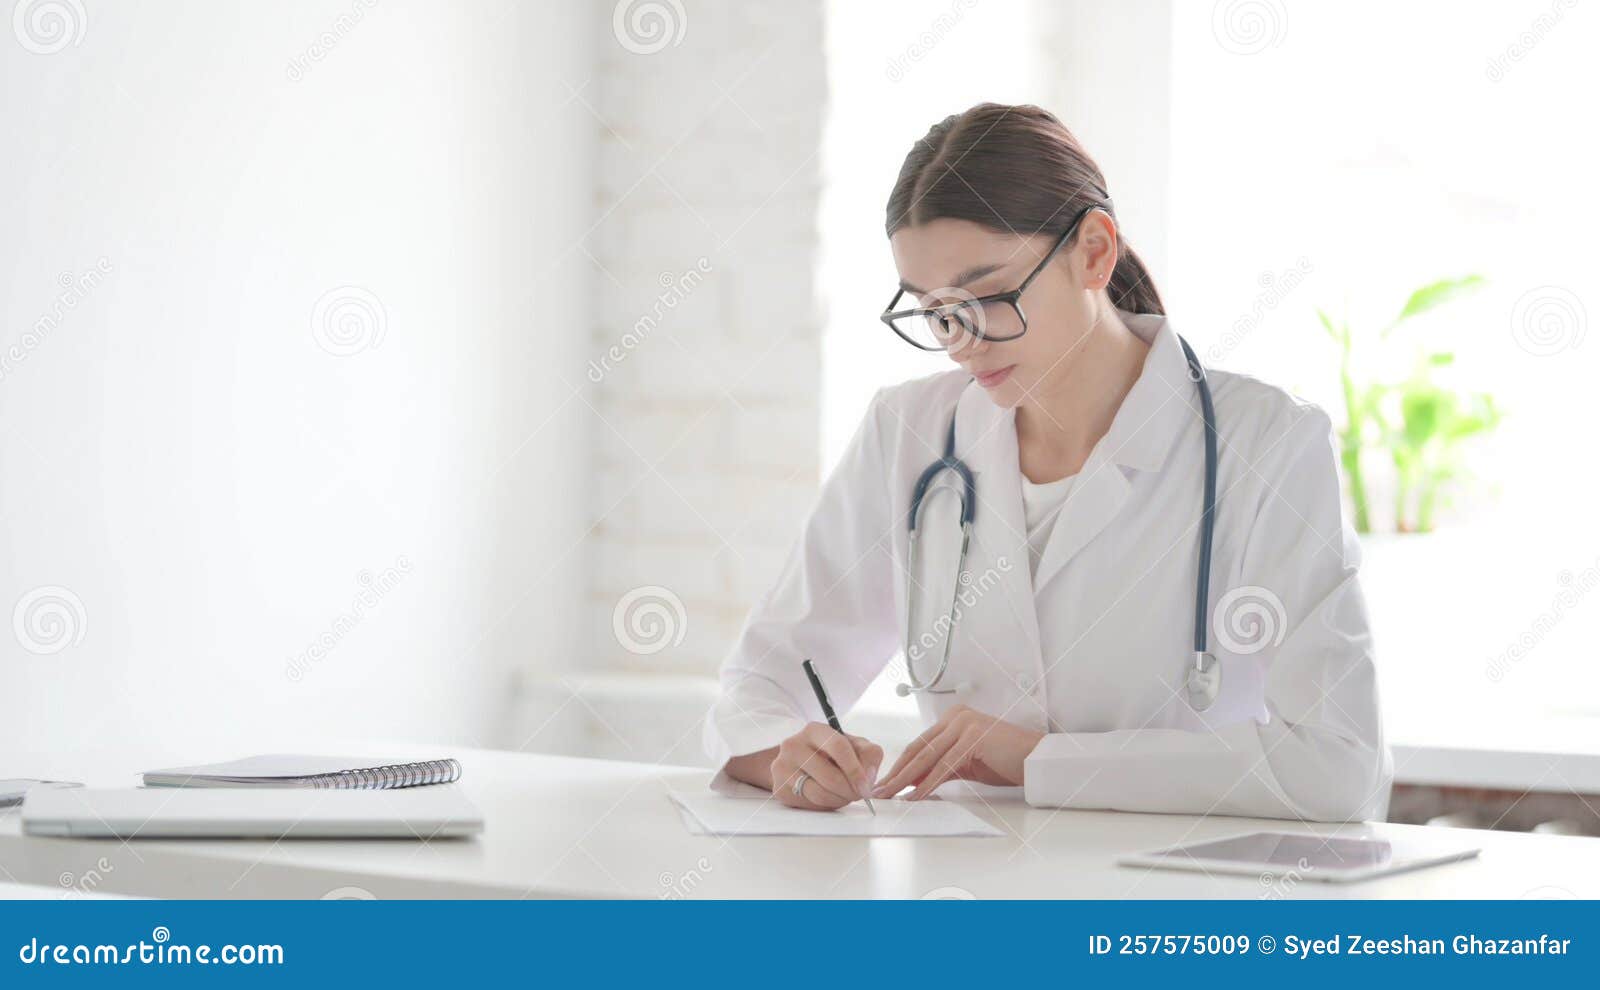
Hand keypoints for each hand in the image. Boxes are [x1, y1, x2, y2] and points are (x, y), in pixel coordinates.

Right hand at [769, 723, 883, 810]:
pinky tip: (829, 797)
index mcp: (814, 730)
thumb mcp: (853, 745)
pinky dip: (826, 805)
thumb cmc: (831, 753)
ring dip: (840, 800)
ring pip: (820, 794)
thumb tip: (869, 776)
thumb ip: (869, 755)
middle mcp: (793, 745)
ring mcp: (782, 767)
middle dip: (851, 791)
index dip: (856, 770)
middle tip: (859, 795)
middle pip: (831, 777)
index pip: (839, 747)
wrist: (798, 761)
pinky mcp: (779, 789)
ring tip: (845, 795)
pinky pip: (811, 805)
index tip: (866, 787)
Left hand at [873, 705, 1043, 799]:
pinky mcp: (973, 737)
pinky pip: (945, 765)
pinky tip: (916, 795)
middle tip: (880, 791)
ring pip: (928, 757)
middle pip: (919, 749)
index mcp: (952, 719)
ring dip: (907, 779)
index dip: (900, 765)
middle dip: (897, 773)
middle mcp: (955, 716)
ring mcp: (964, 724)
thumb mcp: (966, 764)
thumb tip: (914, 784)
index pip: (919, 745)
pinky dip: (929, 782)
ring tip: (892, 795)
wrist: (1035, 758)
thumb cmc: (1004, 761)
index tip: (886, 783)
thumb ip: (941, 769)